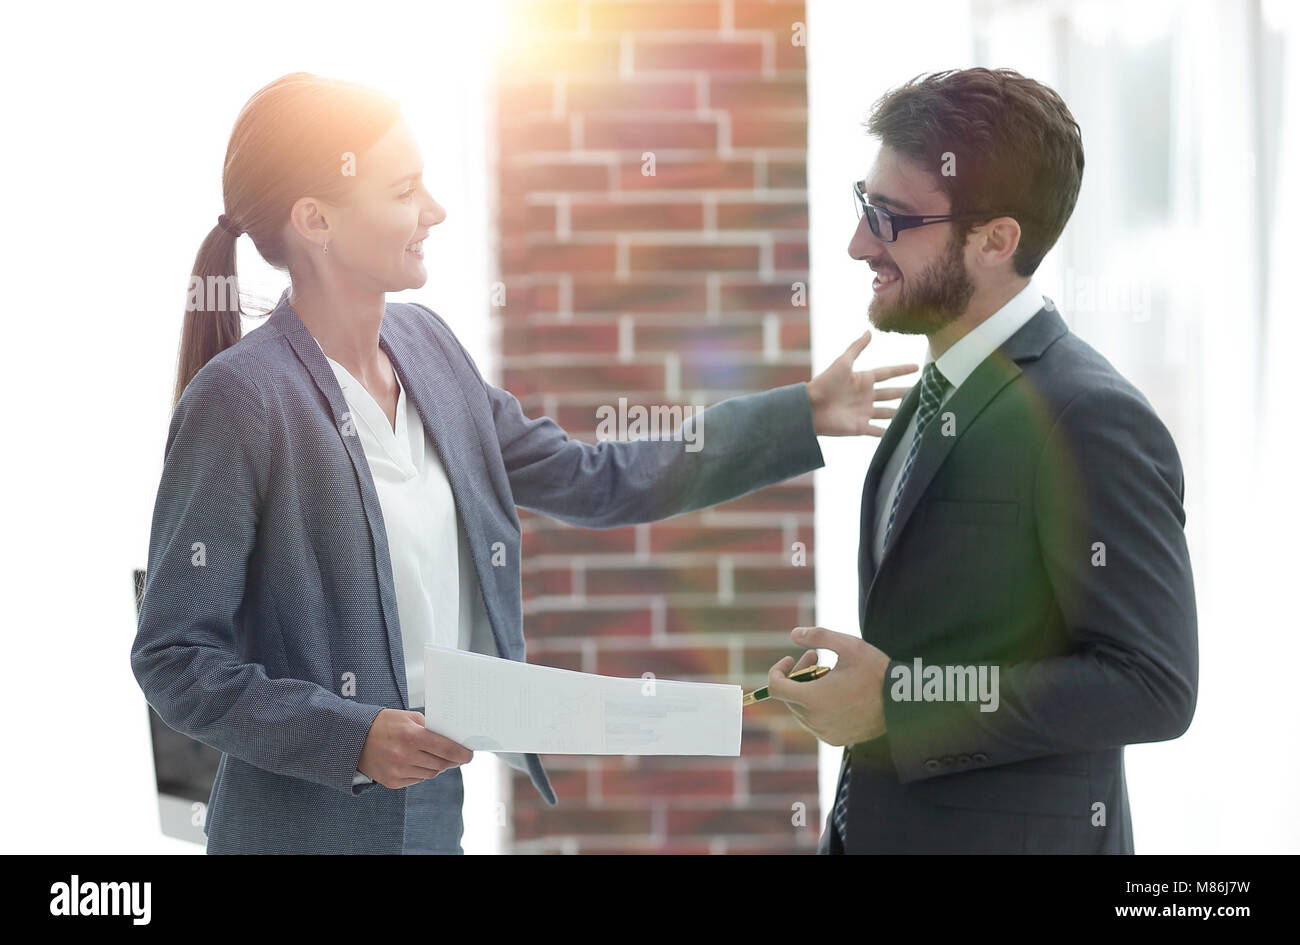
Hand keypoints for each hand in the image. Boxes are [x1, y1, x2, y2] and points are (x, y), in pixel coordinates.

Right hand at [357, 708, 473, 788]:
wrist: (353, 739)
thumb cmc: (382, 724)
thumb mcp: (407, 717)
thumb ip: (429, 727)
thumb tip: (450, 737)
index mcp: (411, 736)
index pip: (446, 748)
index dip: (462, 753)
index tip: (469, 754)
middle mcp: (404, 755)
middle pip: (441, 764)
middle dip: (452, 760)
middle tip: (457, 756)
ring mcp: (398, 771)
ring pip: (430, 773)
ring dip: (437, 766)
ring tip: (434, 757)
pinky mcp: (392, 781)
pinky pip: (417, 779)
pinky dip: (422, 772)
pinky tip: (417, 762)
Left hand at [766, 626, 891, 745]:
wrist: (902, 704)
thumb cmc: (876, 672)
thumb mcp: (849, 646)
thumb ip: (818, 636)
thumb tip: (794, 634)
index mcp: (812, 698)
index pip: (775, 687)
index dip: (778, 670)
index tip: (791, 658)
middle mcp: (814, 720)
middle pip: (790, 695)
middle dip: (798, 674)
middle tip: (816, 657)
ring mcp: (824, 732)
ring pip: (801, 709)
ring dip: (808, 690)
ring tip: (829, 674)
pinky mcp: (834, 739)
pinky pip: (814, 722)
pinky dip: (818, 706)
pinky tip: (837, 693)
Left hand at [806, 329, 916, 435]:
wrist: (811, 407)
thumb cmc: (824, 383)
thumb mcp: (842, 363)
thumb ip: (856, 348)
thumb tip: (869, 331)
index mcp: (863, 380)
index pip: (887, 373)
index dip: (902, 370)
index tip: (917, 367)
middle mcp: (866, 396)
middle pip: (891, 393)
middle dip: (905, 392)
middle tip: (923, 391)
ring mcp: (864, 412)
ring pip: (887, 412)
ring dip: (899, 412)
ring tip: (915, 412)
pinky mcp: (860, 427)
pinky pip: (877, 431)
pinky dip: (887, 433)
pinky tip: (899, 433)